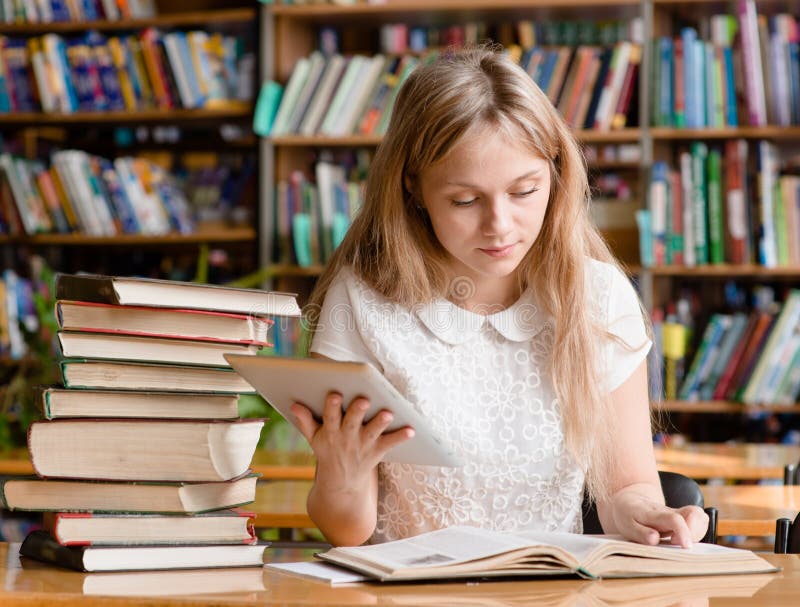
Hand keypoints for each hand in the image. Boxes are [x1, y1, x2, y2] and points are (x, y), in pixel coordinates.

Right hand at [290, 392, 414, 492]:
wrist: (341, 483)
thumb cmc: (328, 450)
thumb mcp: (313, 439)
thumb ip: (305, 421)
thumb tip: (295, 405)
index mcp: (330, 432)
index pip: (330, 417)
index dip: (332, 407)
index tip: (335, 394)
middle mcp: (347, 438)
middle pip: (352, 423)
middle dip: (357, 411)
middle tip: (363, 399)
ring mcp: (362, 446)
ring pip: (372, 432)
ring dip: (380, 423)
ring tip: (388, 413)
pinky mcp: (376, 452)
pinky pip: (389, 444)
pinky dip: (400, 437)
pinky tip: (411, 430)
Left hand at [609, 490, 709, 547]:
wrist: (630, 501)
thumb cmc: (629, 515)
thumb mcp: (628, 525)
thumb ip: (641, 533)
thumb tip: (655, 539)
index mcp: (654, 514)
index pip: (674, 519)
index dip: (683, 532)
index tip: (685, 546)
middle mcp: (670, 512)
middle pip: (695, 514)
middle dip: (695, 533)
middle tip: (677, 543)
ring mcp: (679, 514)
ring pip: (700, 517)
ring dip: (698, 532)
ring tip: (682, 542)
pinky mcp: (684, 518)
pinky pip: (700, 521)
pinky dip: (699, 532)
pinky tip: (686, 539)